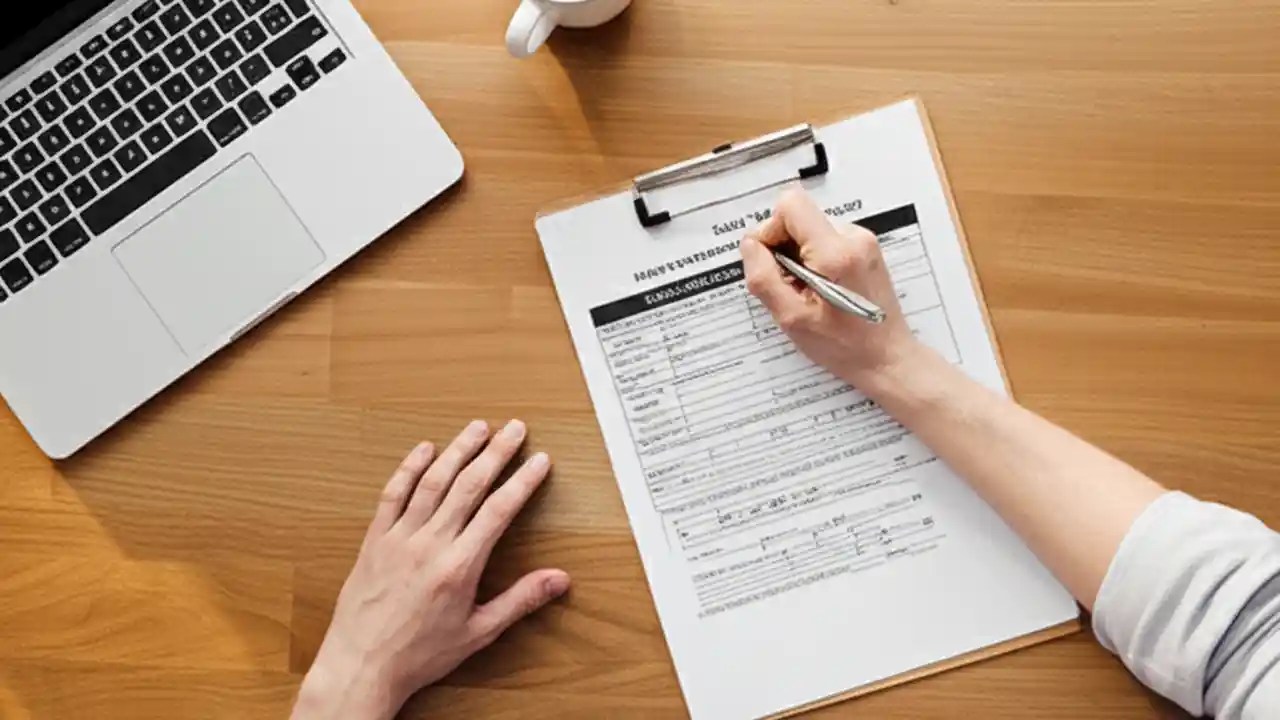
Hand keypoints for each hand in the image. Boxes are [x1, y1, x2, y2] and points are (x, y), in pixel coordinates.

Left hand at [291, 420, 569, 719]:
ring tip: (476, 428)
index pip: (498, 511)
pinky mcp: (375, 540)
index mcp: (459, 566)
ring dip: (457, 450)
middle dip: (496, 453)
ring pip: (432, 482)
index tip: (539, 460)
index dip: (522, 481)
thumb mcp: (478, 632)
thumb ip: (520, 600)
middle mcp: (429, 545)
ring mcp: (399, 538)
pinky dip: (409, 469)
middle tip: (514, 428)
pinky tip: (423, 450)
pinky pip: (393, 495)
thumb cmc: (419, 654)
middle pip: (468, 485)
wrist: (361, 665)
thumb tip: (560, 580)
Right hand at [740, 188, 919, 384]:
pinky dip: (815, 259)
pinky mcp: (865, 248)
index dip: (770, 230)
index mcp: (836, 252)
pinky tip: (821, 288)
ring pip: (810, 228)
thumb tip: (750, 245)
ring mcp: (863, 241)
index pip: (791, 205)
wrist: (887, 357)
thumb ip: (763, 277)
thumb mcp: (791, 318)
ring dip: (799, 255)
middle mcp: (854, 237)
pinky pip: (826, 238)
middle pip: (799, 216)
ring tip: (807, 291)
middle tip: (790, 285)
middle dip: (784, 247)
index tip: (771, 263)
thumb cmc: (844, 345)